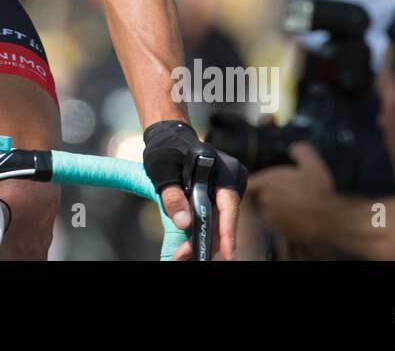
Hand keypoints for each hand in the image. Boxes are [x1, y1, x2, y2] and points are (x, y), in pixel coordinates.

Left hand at [142, 120, 246, 259]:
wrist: (169, 138)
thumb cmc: (166, 150)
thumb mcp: (162, 170)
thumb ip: (172, 196)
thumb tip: (184, 223)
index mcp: (222, 167)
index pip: (229, 205)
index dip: (228, 231)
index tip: (228, 253)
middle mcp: (232, 178)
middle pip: (224, 218)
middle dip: (206, 240)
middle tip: (183, 256)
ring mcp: (229, 186)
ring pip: (220, 220)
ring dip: (202, 238)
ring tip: (181, 254)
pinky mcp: (222, 194)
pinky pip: (216, 215)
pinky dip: (203, 229)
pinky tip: (188, 244)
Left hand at [246, 141, 335, 244]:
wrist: (330, 220)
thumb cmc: (320, 191)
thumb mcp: (313, 164)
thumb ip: (301, 151)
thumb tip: (295, 147)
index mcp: (268, 182)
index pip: (250, 182)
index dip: (255, 182)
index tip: (262, 182)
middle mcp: (266, 200)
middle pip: (260, 196)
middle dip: (269, 194)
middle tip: (286, 193)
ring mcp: (272, 218)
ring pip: (268, 211)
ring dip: (276, 208)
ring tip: (294, 205)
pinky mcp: (281, 232)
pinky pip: (278, 225)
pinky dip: (284, 221)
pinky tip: (299, 217)